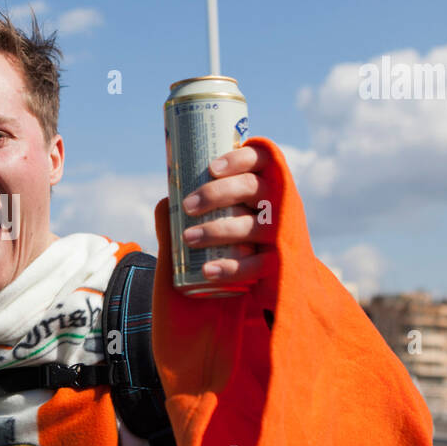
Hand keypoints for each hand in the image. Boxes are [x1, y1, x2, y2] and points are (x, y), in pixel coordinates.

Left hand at [179, 142, 278, 285]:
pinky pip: (257, 264)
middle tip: (187, 206)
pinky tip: (208, 270)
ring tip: (188, 238)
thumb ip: (188, 211)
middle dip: (217, 193)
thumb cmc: (220, 241)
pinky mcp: (278, 263)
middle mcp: (275, 203)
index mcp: (259, 184)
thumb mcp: (205, 222)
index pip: (259, 159)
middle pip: (252, 187)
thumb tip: (167, 201)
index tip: (211, 169)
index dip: (239, 159)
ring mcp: (279, 233)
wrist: (242, 286)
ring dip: (218, 230)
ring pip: (252, 225)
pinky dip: (231, 267)